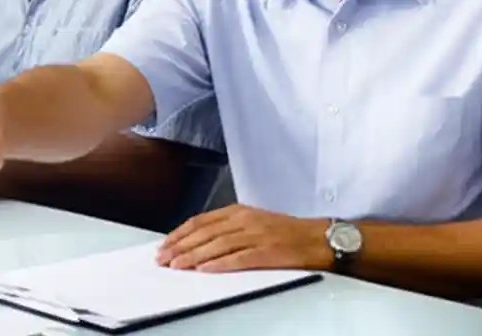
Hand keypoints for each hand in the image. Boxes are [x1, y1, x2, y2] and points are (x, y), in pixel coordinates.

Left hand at [156, 204, 332, 272]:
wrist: (318, 238)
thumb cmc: (285, 232)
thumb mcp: (252, 222)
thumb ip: (227, 228)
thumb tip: (198, 242)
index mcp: (238, 211)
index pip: (200, 221)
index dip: (179, 234)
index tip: (164, 245)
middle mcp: (244, 220)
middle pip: (204, 233)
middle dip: (180, 246)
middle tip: (163, 258)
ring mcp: (256, 234)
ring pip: (217, 245)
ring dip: (194, 256)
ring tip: (177, 266)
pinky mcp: (268, 251)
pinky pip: (239, 257)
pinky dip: (220, 263)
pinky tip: (205, 269)